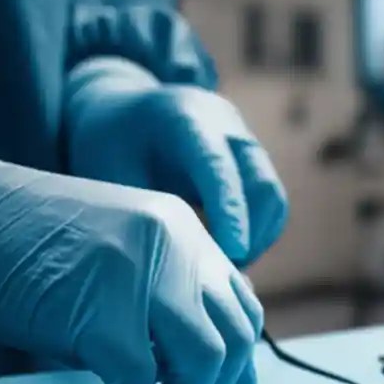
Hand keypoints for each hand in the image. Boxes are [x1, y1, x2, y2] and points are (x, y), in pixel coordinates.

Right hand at [0, 159, 262, 383]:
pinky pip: (138, 383)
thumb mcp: (111, 258)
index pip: (242, 303)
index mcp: (181, 230)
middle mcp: (175, 243)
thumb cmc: (16, 246)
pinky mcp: (98, 309)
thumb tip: (203, 374)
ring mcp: (140, 273)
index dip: (239, 360)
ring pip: (204, 360)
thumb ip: (161, 298)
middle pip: (236, 336)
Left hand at [65, 59, 287, 265]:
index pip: (219, 168)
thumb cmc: (110, 142)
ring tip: (225, 267)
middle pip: (261, 185)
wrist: (125, 110)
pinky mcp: (252, 161)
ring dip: (258, 238)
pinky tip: (230, 252)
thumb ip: (145, 210)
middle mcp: (226, 126)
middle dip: (251, 234)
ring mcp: (244, 142)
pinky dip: (258, 232)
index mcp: (186, 118)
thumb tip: (177, 264)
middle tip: (223, 272)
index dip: (230, 211)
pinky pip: (270, 202)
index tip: (234, 252)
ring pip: (272, 198)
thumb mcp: (113, 172)